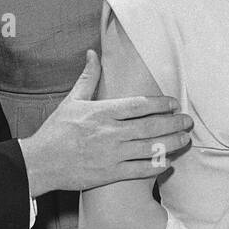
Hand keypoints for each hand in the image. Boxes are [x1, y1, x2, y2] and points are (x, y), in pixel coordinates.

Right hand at [19, 50, 192, 194]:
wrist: (40, 163)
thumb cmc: (55, 131)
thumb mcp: (71, 101)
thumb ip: (87, 78)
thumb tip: (92, 54)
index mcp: (102, 112)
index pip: (139, 105)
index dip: (160, 103)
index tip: (173, 103)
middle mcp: (110, 133)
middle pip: (150, 126)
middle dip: (173, 123)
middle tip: (188, 121)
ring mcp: (111, 155)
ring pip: (150, 148)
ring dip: (171, 143)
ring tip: (185, 139)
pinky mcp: (110, 174)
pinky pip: (140, 170)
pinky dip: (156, 166)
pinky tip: (169, 162)